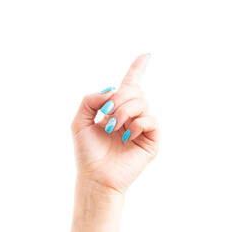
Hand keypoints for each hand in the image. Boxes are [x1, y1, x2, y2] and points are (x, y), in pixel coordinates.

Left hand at [71, 53, 157, 194]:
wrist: (95, 177)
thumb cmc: (87, 153)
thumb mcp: (79, 121)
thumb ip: (90, 99)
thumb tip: (112, 90)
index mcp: (117, 110)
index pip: (130, 85)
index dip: (137, 69)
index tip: (146, 54)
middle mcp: (132, 116)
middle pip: (135, 91)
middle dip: (119, 99)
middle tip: (107, 116)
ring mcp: (143, 128)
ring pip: (142, 103)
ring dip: (124, 112)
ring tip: (114, 129)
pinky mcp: (151, 140)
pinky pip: (151, 120)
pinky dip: (138, 124)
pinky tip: (127, 136)